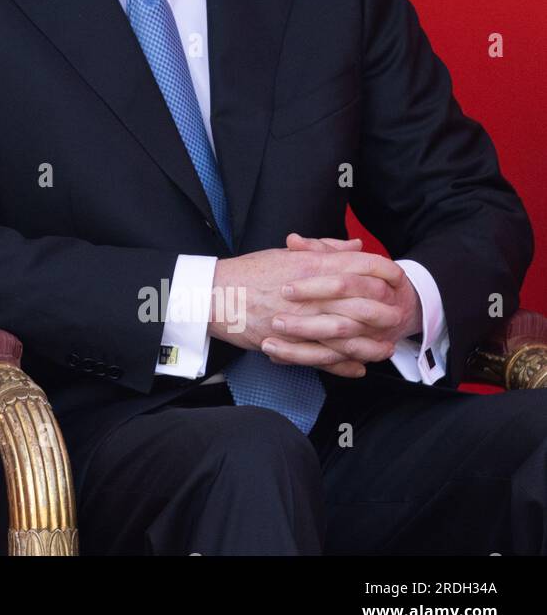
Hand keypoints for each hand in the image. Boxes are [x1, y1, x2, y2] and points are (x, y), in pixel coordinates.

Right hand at [210, 238, 414, 376]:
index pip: (363, 266)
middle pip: (364, 302)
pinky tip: (359, 367)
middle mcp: (312, 293)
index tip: (397, 280)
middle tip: (398, 317)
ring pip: (350, 335)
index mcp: (312, 266)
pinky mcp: (291, 343)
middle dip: (386, 311)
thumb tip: (356, 247)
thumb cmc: (249, 273)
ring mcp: (303, 320)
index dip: (387, 273)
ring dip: (372, 343)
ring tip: (385, 348)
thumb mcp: (287, 254)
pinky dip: (345, 365)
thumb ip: (325, 249)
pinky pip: (326, 358)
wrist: (215, 295)